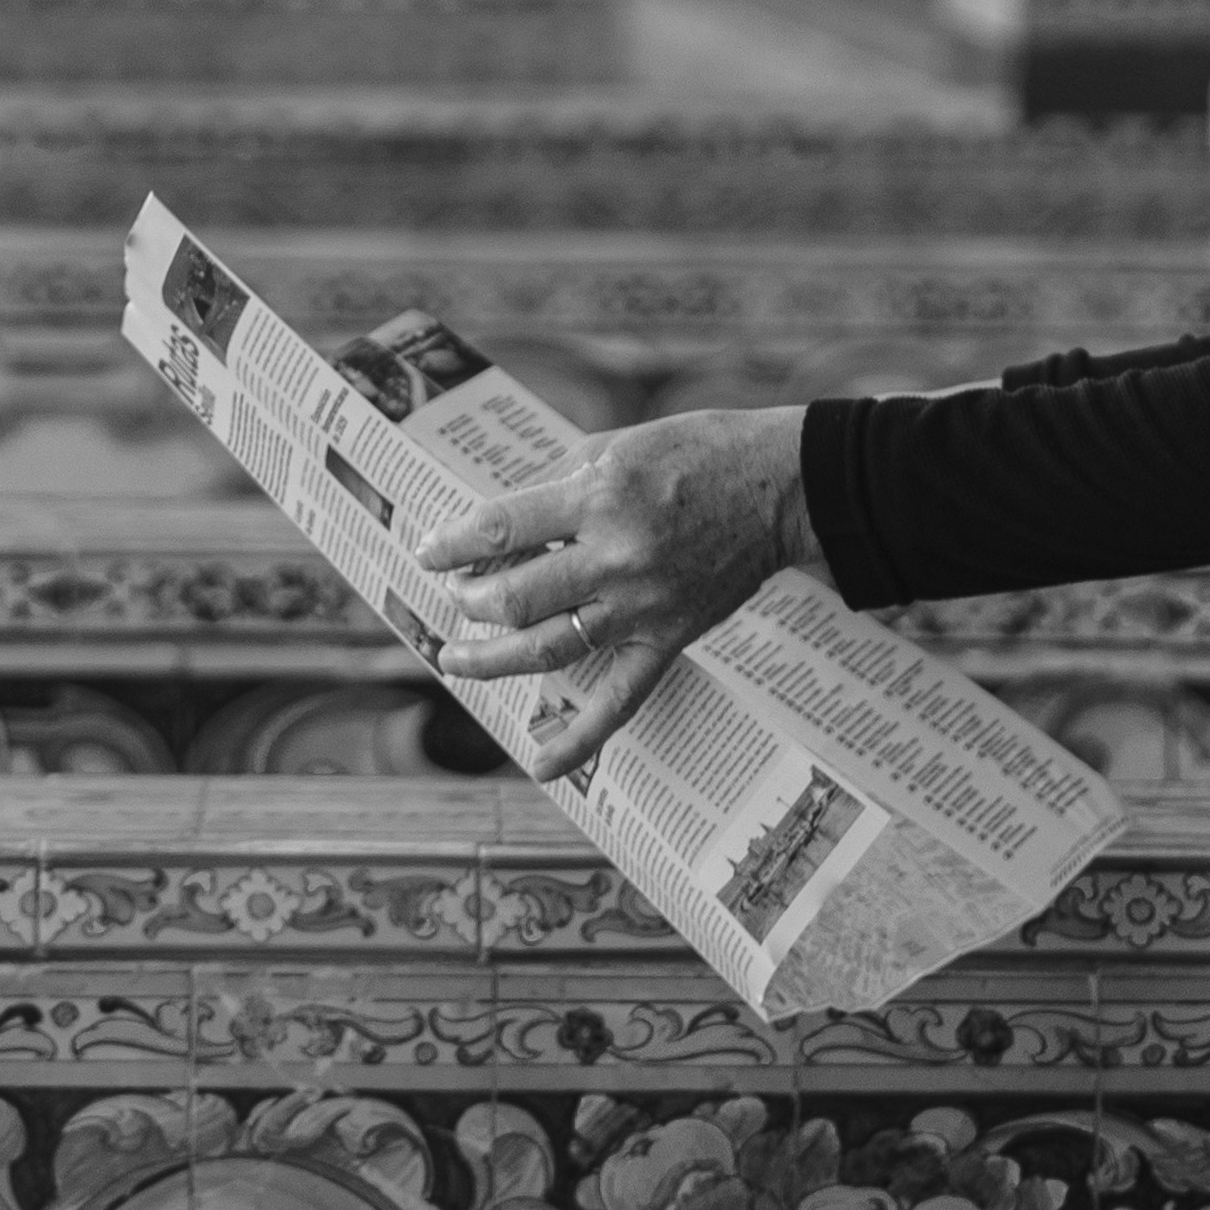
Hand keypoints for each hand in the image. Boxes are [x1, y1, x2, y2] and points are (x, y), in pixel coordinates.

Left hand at [413, 407, 813, 773]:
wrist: (780, 488)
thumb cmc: (695, 451)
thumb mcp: (615, 442)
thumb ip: (556, 481)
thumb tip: (500, 523)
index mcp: (599, 495)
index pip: (503, 528)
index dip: (453, 543)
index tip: (429, 551)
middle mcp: (617, 555)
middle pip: (517, 595)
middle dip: (470, 600)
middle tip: (455, 595)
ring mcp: (643, 605)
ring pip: (550, 648)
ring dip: (492, 661)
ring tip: (453, 660)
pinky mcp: (669, 638)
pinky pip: (621, 700)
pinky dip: (580, 740)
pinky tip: (541, 766)